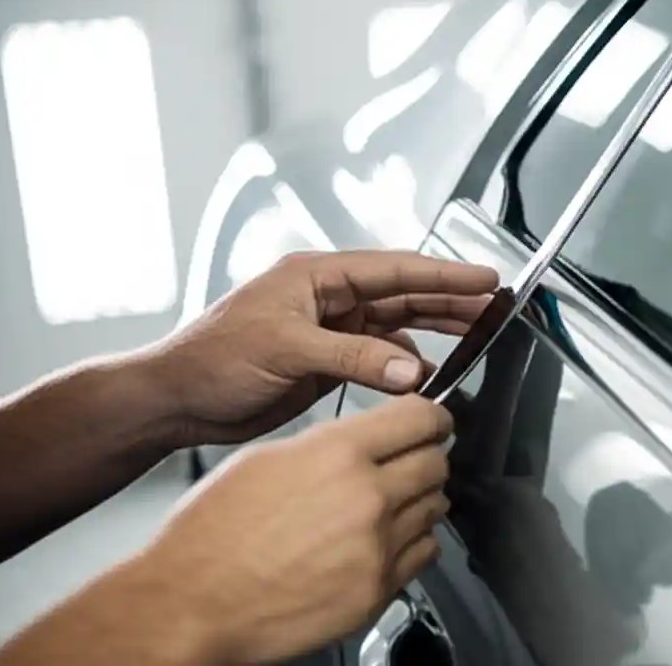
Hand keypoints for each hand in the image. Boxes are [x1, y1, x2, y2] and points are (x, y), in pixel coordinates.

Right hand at [136, 395, 452, 663]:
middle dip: (428, 458)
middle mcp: (366, 497)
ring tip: (387, 506)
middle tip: (412, 462)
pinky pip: (424, 553)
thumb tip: (364, 439)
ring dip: (420, 502)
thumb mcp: (264, 459)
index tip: (434, 421)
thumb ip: (327, 445)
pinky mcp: (378, 590)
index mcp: (336, 454)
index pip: (421, 417)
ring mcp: (376, 547)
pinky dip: (413, 544)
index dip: (432, 417)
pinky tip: (383, 542)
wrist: (191, 605)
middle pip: (437, 462)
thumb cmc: (210, 536)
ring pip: (434, 508)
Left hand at [146, 250, 496, 445]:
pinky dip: (406, 368)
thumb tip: (413, 370)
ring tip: (475, 338)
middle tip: (495, 307)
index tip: (486, 278)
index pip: (395, 270)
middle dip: (450, 300)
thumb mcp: (287, 351)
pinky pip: (380, 360)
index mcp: (316, 277)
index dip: (445, 275)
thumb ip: (355, 359)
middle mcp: (327, 298)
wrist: (176, 401)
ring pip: (396, 327)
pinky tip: (426, 377)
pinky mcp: (326, 364)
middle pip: (403, 294)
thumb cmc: (211, 360)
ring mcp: (329, 331)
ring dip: (434, 334)